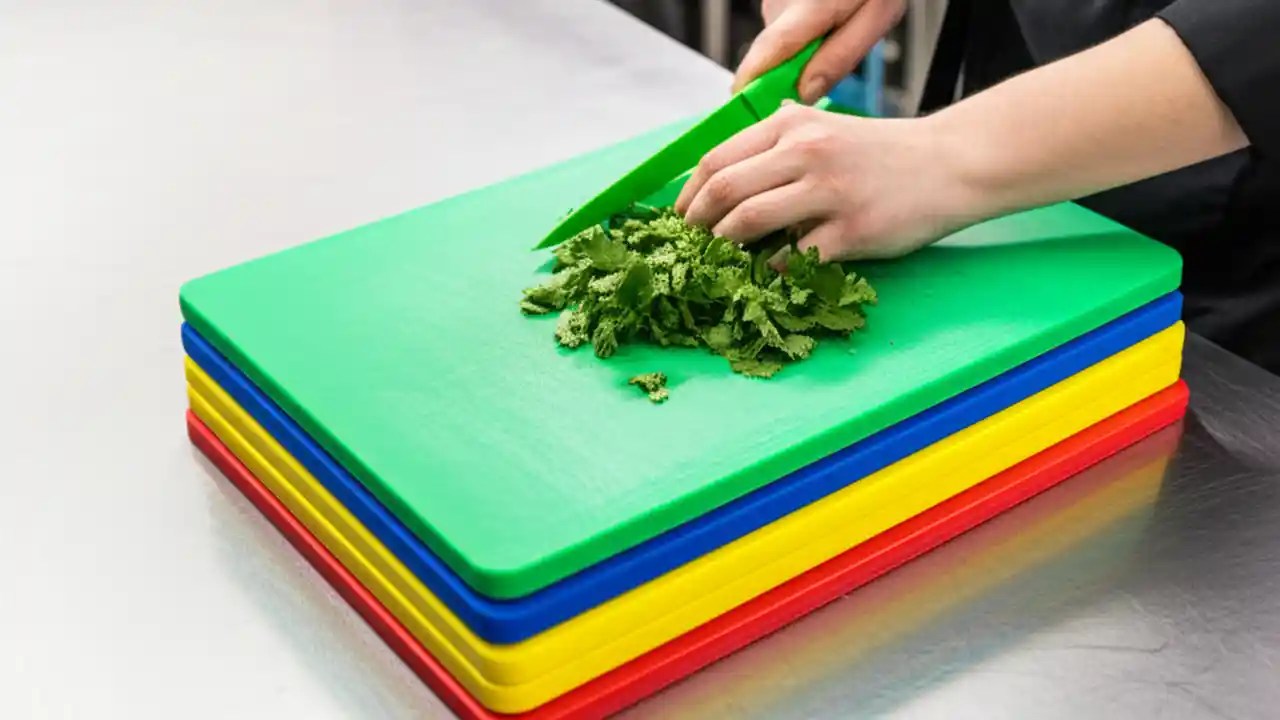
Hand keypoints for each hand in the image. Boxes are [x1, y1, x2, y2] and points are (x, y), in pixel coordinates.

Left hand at [674, 102, 983, 261]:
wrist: (948, 164)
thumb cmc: (881, 153)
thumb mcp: (825, 126)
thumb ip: (779, 138)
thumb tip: (724, 165)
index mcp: (792, 125)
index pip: (717, 159)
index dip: (689, 195)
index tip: (681, 218)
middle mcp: (806, 151)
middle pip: (725, 190)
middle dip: (697, 225)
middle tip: (691, 247)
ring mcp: (829, 191)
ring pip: (749, 222)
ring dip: (725, 247)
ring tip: (721, 261)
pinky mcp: (851, 230)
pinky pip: (792, 257)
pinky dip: (771, 269)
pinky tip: (769, 273)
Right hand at [733, 0, 906, 103]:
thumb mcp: (878, 15)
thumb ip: (841, 57)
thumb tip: (807, 92)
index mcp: (808, 6)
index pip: (769, 53)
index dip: (755, 88)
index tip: (749, 114)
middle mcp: (781, 3)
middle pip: (769, 60)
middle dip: (793, 77)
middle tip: (827, 73)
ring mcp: (775, 1)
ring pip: (776, 51)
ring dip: (800, 58)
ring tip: (834, 38)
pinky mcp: (776, 2)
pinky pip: (781, 36)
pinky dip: (800, 43)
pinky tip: (826, 28)